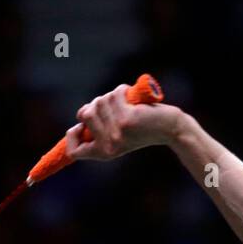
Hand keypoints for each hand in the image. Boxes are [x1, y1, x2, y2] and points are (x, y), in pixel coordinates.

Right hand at [64, 84, 184, 160]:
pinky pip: (113, 95)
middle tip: (112, 105)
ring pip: (99, 102)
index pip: (73, 151)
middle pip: (84, 114)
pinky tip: (130, 94)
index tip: (79, 126)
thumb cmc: (144, 129)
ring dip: (111, 96)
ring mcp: (117, 132)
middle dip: (96, 104)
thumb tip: (81, 115)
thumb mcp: (119, 136)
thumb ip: (99, 130)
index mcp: (104, 153)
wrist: (171, 128)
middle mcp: (108, 145)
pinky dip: (121, 90)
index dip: (71, 136)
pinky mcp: (127, 119)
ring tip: (125, 102)